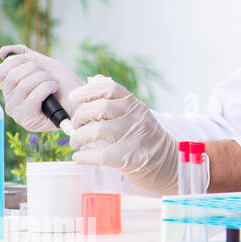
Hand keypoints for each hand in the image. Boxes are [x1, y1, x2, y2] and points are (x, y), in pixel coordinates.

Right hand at [0, 45, 85, 131]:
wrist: (82, 100)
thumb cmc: (64, 84)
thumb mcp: (44, 65)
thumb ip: (24, 55)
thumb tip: (3, 51)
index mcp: (10, 89)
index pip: (3, 70)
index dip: (21, 62)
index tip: (38, 66)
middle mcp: (10, 101)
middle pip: (13, 76)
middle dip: (37, 70)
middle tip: (50, 76)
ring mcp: (17, 112)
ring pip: (23, 85)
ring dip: (44, 79)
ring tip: (54, 84)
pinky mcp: (27, 120)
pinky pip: (32, 97)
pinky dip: (47, 88)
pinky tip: (54, 89)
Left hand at [67, 77, 179, 193]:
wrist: (166, 162)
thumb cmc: (143, 137)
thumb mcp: (135, 114)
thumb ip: (114, 99)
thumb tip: (93, 79)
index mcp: (135, 104)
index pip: (110, 88)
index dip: (88, 90)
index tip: (74, 97)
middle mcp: (135, 117)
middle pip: (100, 108)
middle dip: (80, 117)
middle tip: (75, 127)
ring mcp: (133, 137)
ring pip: (97, 130)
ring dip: (78, 137)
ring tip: (76, 143)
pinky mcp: (129, 157)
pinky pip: (98, 155)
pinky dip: (83, 156)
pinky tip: (80, 157)